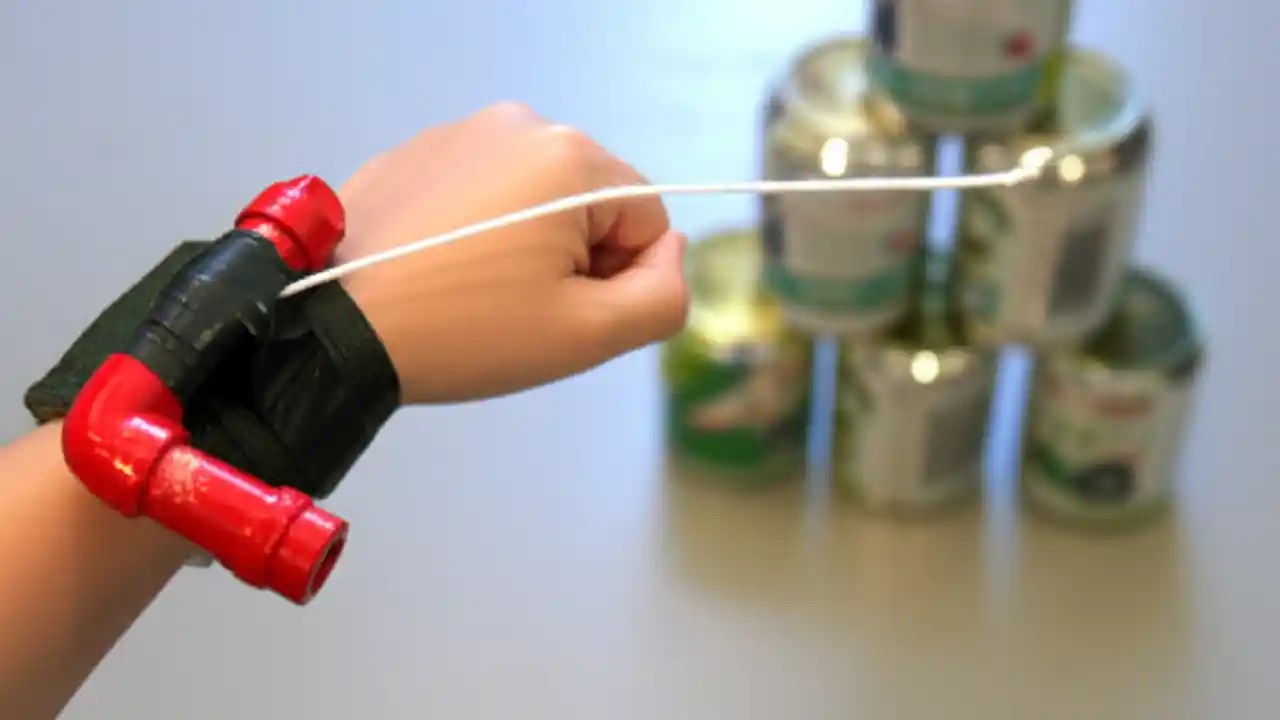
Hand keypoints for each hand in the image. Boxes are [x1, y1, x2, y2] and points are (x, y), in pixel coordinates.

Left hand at [335, 102, 687, 403]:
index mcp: (571, 157)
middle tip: (519, 311)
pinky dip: (479, 231)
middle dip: (575, 259)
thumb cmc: (465, 333)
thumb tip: (670, 252)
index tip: (565, 316)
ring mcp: (459, 132)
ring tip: (475, 293)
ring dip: (528, 245)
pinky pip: (482, 191)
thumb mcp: (589, 336)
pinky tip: (442, 272)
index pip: (648, 220)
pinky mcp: (414, 152)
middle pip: (592, 202)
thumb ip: (664, 295)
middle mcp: (519, 124)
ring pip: (537, 197)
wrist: (331, 325)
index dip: (622, 281)